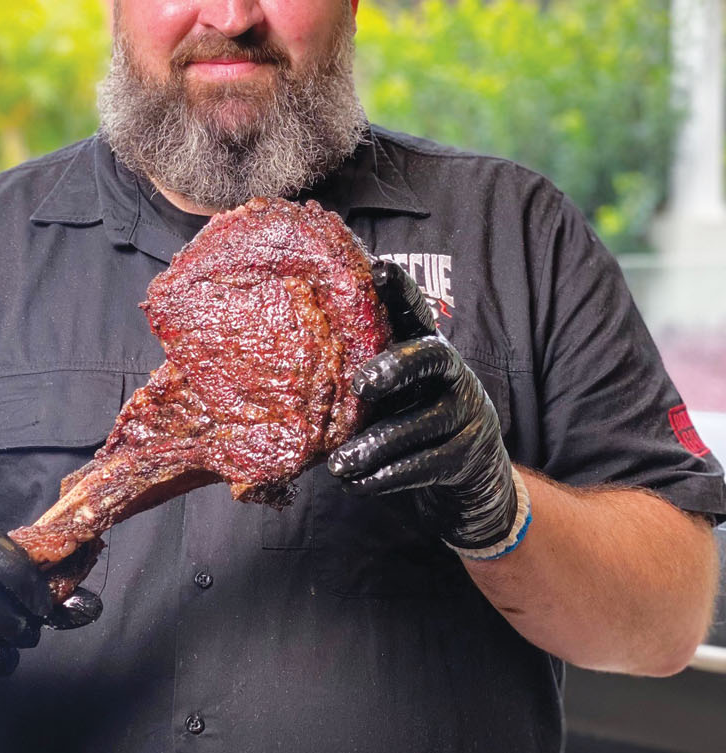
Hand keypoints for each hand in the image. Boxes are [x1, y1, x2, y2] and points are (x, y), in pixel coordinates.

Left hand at [328, 258, 518, 552]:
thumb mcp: (389, 395)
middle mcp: (450, 374)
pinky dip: (388, 475)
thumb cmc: (408, 423)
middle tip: (362, 384)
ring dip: (377, 443)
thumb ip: (359, 377)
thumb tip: (285, 367)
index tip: (378, 269)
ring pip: (422, 422)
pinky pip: (425, 465)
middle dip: (397, 366)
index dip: (399, 290)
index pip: (415, 313)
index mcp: (426, 350)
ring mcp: (464, 415)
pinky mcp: (464, 456)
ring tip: (338, 464)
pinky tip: (357, 483)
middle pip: (430, 358)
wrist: (468, 479)